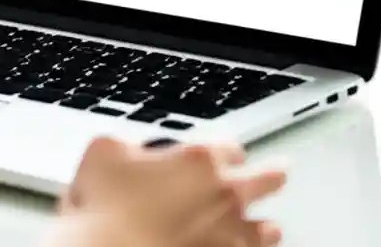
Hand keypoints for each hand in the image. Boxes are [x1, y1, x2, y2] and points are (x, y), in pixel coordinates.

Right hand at [48, 136, 284, 246]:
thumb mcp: (102, 153)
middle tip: (277, 174)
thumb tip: (128, 146)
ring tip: (268, 227)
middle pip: (269, 179)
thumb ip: (126, 144)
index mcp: (199, 160)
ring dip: (266, 226)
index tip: (220, 158)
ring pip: (268, 229)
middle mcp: (224, 195)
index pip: (230, 147)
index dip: (224, 152)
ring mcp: (230, 236)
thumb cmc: (103, 209)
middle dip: (271, 175)